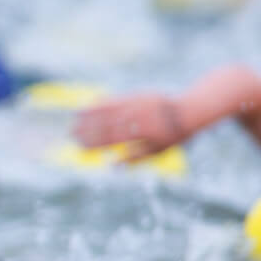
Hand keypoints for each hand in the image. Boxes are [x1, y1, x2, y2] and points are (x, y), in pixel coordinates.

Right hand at [72, 93, 188, 160]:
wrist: (189, 109)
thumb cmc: (173, 135)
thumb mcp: (158, 151)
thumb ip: (135, 158)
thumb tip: (112, 166)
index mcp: (143, 133)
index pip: (113, 138)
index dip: (95, 142)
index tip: (80, 146)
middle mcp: (138, 116)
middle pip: (108, 123)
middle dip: (88, 129)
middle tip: (71, 133)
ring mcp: (137, 104)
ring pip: (109, 110)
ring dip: (90, 114)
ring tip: (74, 118)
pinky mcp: (137, 95)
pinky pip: (116, 99)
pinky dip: (102, 103)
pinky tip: (90, 105)